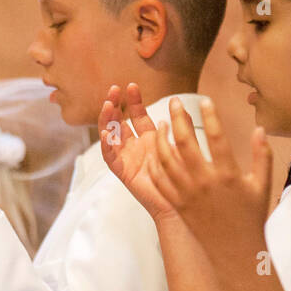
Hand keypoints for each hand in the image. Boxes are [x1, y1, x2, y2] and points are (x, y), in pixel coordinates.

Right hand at [98, 84, 181, 224]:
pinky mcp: (123, 172)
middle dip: (116, 104)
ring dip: (107, 120)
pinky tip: (106, 134)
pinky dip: (106, 145)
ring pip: (111, 136)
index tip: (132, 85)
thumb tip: (179, 105)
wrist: (180, 205)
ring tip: (107, 105)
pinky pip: (110, 157)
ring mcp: (128, 158)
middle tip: (114, 89)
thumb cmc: (184, 178)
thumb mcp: (182, 147)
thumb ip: (181, 127)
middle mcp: (136, 146)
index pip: (137, 115)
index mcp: (150, 139)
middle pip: (120, 121)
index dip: (134, 101)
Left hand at [149, 95, 273, 258]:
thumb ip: (262, 156)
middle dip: (178, 118)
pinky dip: (155, 163)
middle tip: (174, 102)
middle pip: (185, 142)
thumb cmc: (250, 217)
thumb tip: (260, 129)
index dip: (210, 115)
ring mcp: (187, 194)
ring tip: (161, 124)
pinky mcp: (176, 204)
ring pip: (166, 159)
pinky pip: (160, 180)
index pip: (216, 137)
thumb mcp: (262, 186)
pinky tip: (156, 151)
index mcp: (227, 175)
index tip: (205, 100)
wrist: (233, 250)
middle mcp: (204, 183)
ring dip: (161, 138)